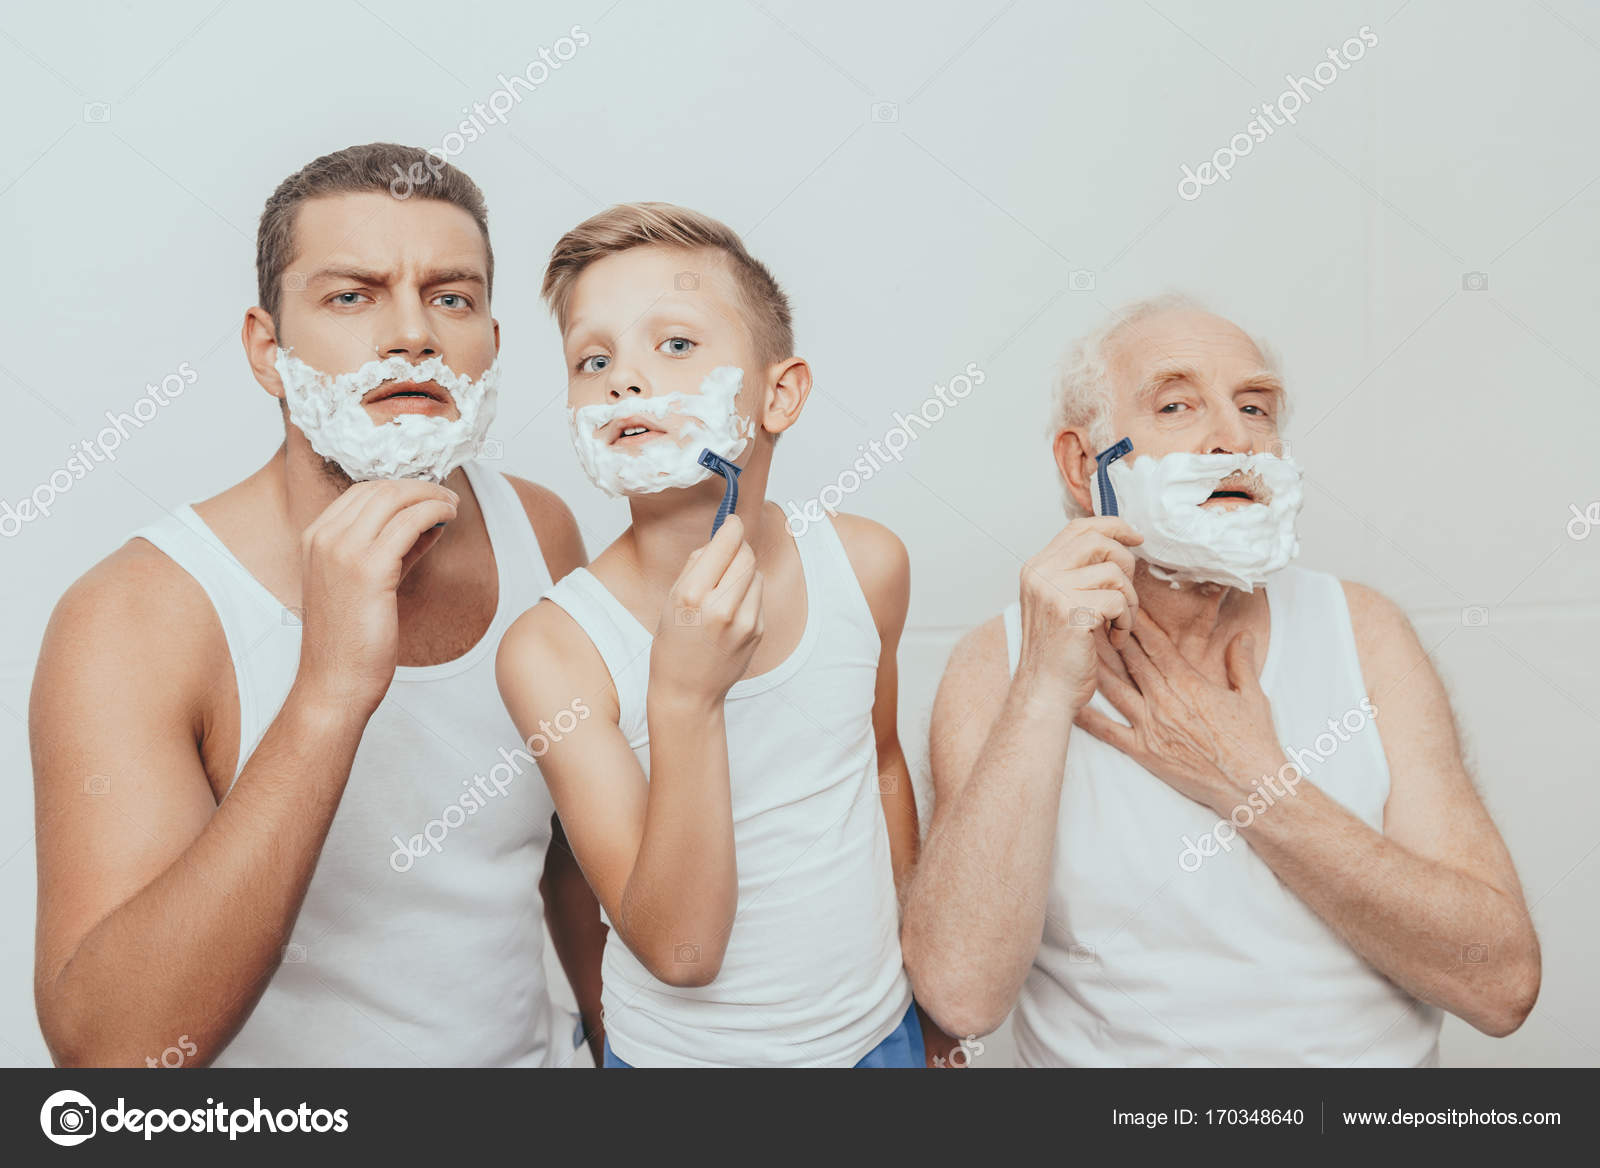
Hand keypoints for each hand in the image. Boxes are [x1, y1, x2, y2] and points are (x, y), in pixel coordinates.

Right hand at [294, 479, 458, 717]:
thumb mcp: (368, 584)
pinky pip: (409, 522)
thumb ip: (394, 550)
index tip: (426, 494)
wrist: (335, 681)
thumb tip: (428, 523)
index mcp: (314, 538)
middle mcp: (323, 538)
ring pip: (394, 499)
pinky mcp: (368, 569)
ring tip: (451, 505)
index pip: (361, 492)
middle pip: (378, 489)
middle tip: (445, 496)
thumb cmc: (351, 640)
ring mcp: (342, 551)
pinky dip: (434, 511)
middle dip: (418, 486)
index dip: (400, 487)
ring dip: (430, 495)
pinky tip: (448, 518)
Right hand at [650, 513, 763, 709]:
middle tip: (727, 554)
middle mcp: (720, 608)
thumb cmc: (673, 644)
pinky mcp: (758, 632)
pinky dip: (748, 595)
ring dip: (744, 573)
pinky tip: (731, 612)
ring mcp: (744, 622)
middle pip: (746, 555)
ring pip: (756, 574)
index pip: (726, 544)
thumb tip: (721, 538)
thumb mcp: (671, 600)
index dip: (732, 528)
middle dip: (739, 549)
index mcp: (691, 596)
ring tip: (724, 591)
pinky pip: (759, 597)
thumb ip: (696, 566)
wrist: (688, 691)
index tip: (732, 522)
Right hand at [1016, 517, 1142, 710]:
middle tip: (1124, 596)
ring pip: (1114, 572)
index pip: (1079, 527)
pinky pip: (1117, 601)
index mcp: (1036, 568)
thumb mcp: (1060, 602)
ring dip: (1127, 601)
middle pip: (1099, 541)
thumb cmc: (1058, 653)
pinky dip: (1124, 621)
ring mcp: (1053, 590)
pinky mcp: (1071, 611)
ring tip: (1117, 623)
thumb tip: (1117, 544)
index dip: (1113, 526)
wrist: (1044, 692)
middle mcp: (1040, 573)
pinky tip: (1113, 638)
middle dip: (1125, 565)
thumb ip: (1077, 573)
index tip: (1136, 538)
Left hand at [1074, 610, 1287, 814]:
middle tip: (1089, 615)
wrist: (1250, 785)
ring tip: (1075, 646)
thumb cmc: (1254, 742)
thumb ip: (1242, 662)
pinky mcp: (1143, 751)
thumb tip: (1244, 635)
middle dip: (1108, 636)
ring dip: (1094, 666)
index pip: (1156, 645)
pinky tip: (1069, 702)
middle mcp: (1164, 700)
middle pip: (1129, 660)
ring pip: (1114, 688)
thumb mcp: (1252, 696)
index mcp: (1188, 683)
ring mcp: (1151, 725)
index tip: (1122, 606)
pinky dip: (1087, 717)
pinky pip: (1108, 731)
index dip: (1137, 624)